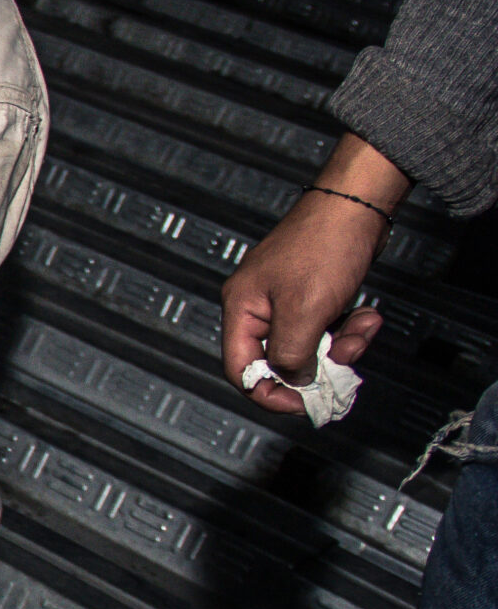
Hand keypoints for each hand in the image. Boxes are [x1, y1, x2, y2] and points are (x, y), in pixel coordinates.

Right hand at [221, 133, 406, 416]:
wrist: (358, 204)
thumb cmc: (324, 248)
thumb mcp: (304, 311)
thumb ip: (291, 355)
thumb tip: (293, 380)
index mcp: (242, 309)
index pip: (241, 368)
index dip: (268, 392)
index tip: (301, 404)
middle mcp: (259, 306)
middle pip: (279, 358)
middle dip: (315, 365)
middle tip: (342, 366)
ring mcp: (287, 299)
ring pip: (309, 344)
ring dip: (340, 346)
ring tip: (361, 328)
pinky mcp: (314, 293)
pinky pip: (327, 326)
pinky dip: (350, 327)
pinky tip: (367, 314)